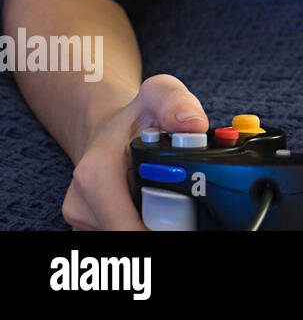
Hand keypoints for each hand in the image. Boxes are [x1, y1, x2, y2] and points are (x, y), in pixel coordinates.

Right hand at [63, 74, 207, 229]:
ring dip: (154, 224)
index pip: (127, 227)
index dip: (162, 227)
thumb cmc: (138, 114)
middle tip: (189, 207)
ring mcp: (83, 218)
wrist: (111, 127)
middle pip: (130, 234)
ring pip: (126, 236)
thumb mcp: (159, 93)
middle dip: (164, 224)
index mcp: (95, 174)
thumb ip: (177, 103)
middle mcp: (82, 201)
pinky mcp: (88, 226)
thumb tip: (195, 125)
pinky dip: (143, 224)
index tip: (188, 217)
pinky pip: (122, 233)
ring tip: (172, 199)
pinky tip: (155, 206)